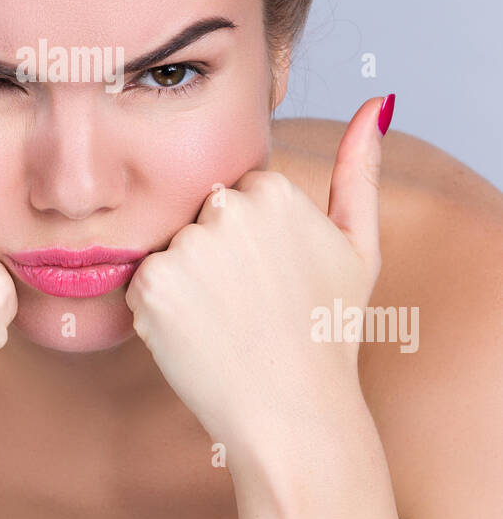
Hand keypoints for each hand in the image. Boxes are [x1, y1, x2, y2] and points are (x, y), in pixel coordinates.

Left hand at [124, 97, 387, 467]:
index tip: (270, 280)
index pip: (233, 196)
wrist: (294, 415)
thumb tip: (376, 103)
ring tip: (224, 323)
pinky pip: (142, 285)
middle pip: (197, 219)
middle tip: (247, 305)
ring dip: (185, 284)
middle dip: (213, 257)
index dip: (248, 244)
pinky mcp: (151, 285)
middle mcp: (224, 208)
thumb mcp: (357, 247)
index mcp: (271, 189)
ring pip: (169, 252)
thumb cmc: (326, 332)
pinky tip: (196, 337)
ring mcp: (185, 246)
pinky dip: (158, 312)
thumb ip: (360, 170)